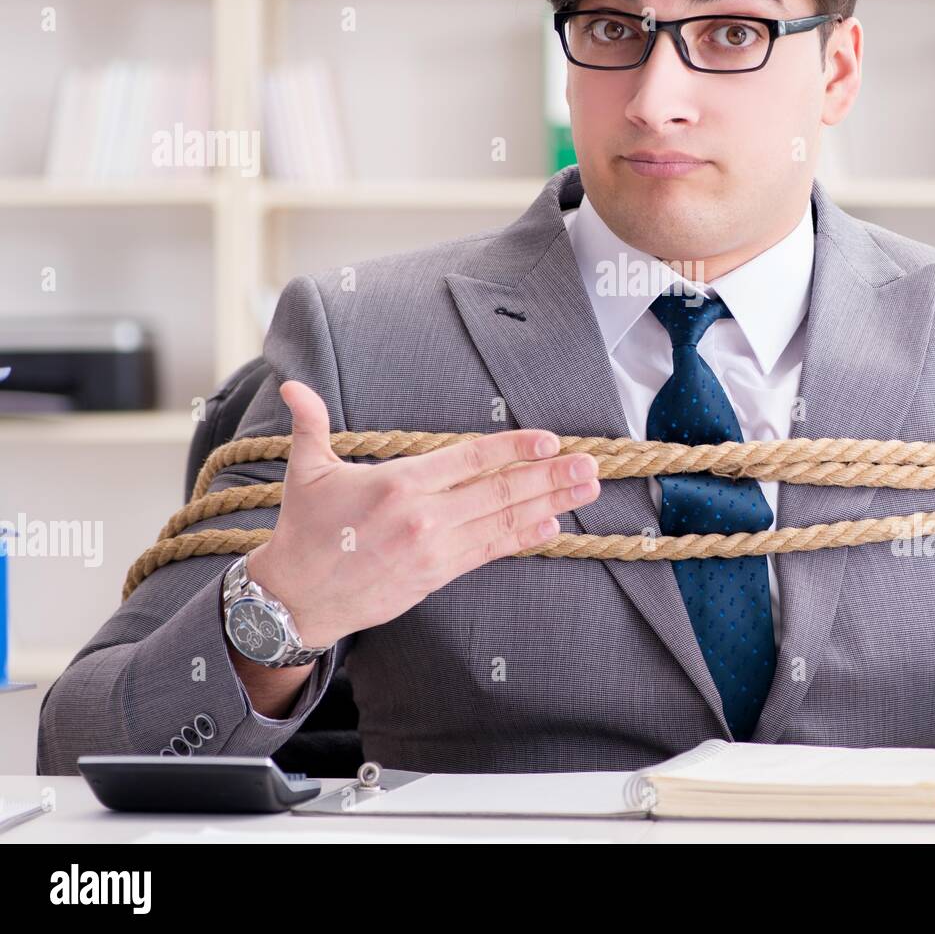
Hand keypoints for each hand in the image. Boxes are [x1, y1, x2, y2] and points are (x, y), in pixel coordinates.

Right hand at [246, 380, 602, 646]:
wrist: (296, 599)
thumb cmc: (304, 530)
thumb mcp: (306, 471)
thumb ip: (311, 423)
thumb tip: (293, 386)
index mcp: (398, 483)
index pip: (468, 459)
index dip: (512, 449)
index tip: (548, 440)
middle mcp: (422, 516)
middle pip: (498, 491)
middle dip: (549, 477)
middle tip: (590, 466)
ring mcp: (433, 549)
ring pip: (502, 522)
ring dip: (549, 504)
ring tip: (585, 490)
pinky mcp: (436, 576)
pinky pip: (489, 552)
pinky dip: (523, 538)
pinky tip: (552, 525)